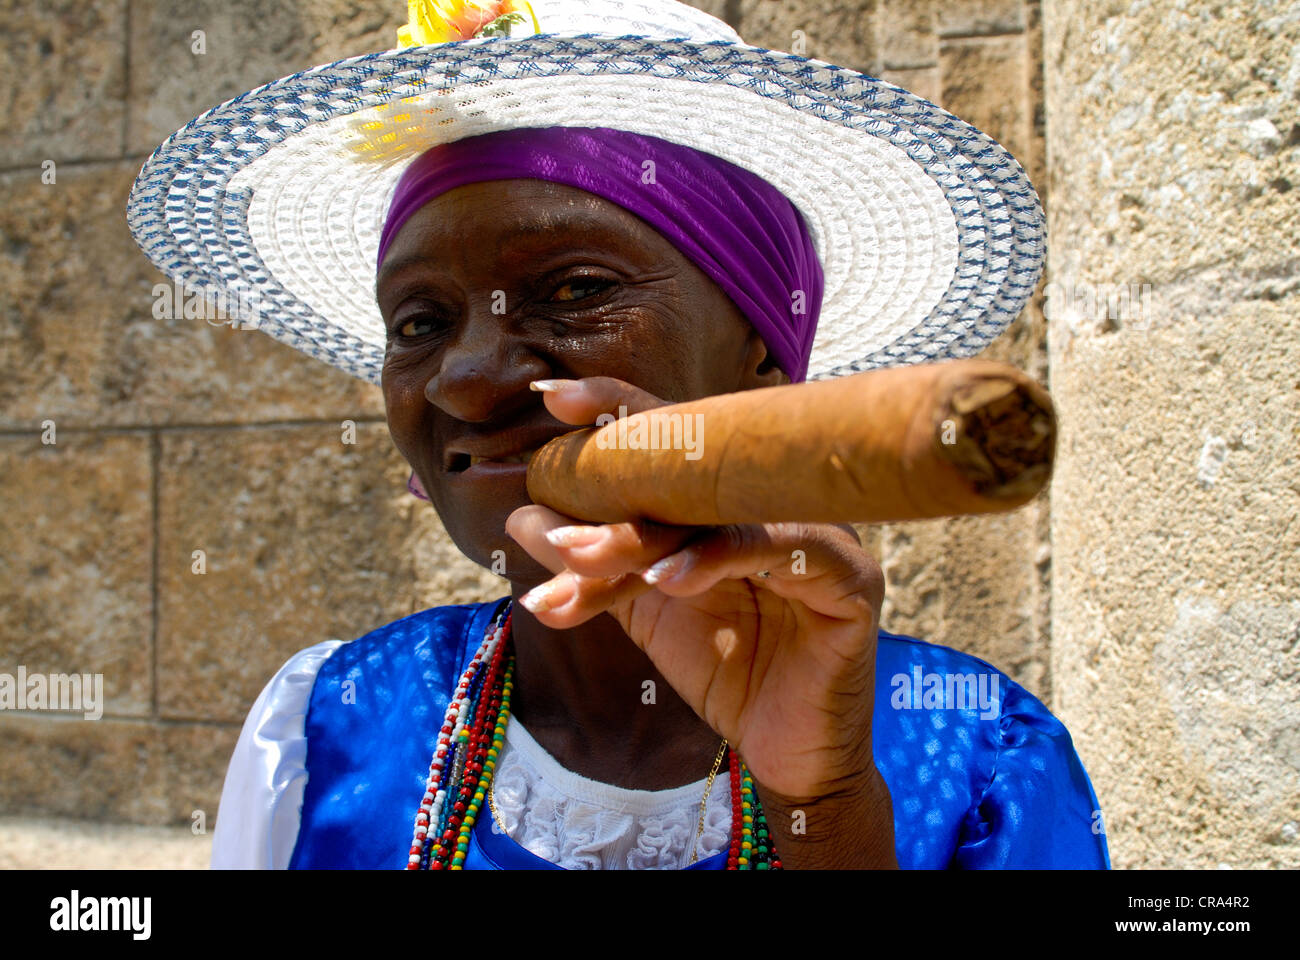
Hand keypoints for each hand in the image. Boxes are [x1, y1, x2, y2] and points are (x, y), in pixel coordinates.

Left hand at [505, 377, 890, 827]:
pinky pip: (781, 549)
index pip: (676, 438)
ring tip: (581, 561)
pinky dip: (717, 559)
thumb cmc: (724, 668)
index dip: (617, 409)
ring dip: (643, 536)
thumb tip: (521, 520)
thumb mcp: (644, 608)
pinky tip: (667, 580)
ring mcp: (821, 530)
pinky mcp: (849, 576)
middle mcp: (779, 500)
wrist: (786, 752)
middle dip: (614, 494)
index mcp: (735, 497)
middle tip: (551, 533)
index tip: (553, 400)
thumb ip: (593, 564)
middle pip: (693, 472)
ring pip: (723, 512)